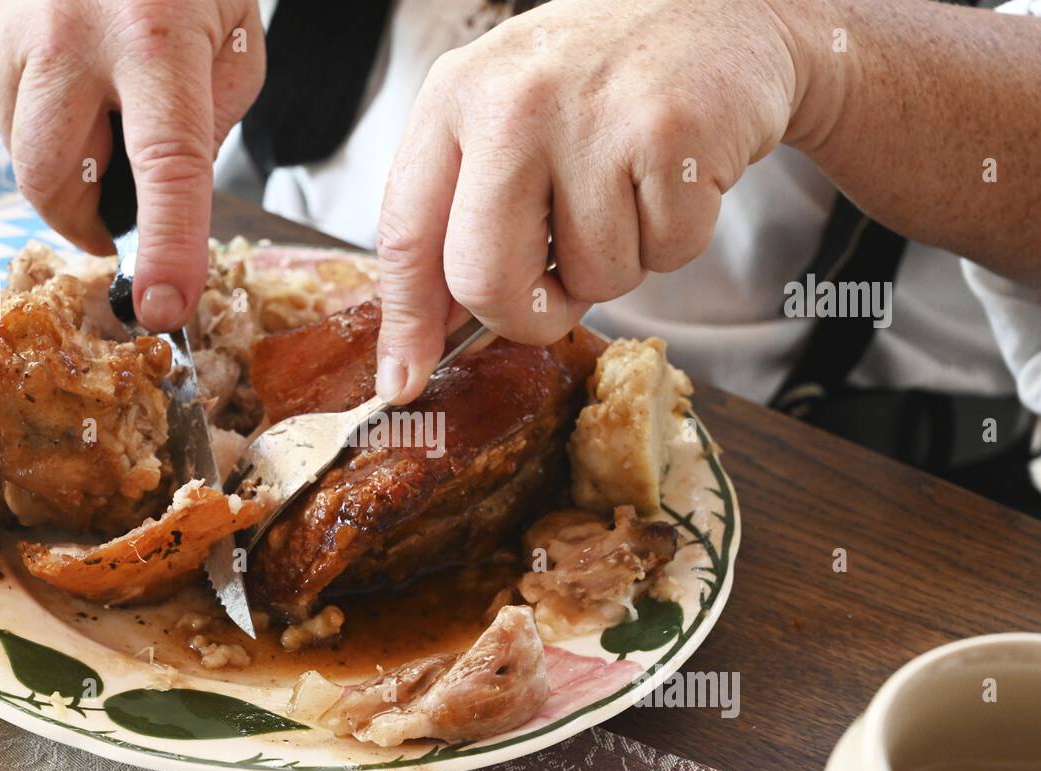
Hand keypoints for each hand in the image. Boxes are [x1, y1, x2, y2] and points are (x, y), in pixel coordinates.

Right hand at [0, 0, 264, 330]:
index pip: (168, 169)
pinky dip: (33, 122)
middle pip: (55, 183)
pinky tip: (63, 80)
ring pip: (22, 156)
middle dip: (83, 223)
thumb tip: (165, 196)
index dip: (169, 248)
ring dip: (62, 164)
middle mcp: (71, 37)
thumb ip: (211, 122)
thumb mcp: (234, 40)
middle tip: (112, 224)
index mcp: (158, 42)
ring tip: (97, 109)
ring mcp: (9, 31)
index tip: (164, 309)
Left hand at [374, 0, 831, 402]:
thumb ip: (460, 214)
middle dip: (527, 315)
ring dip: (616, 264)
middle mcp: (512, 103)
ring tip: (627, 190)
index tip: (403, 380)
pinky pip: (663, 256)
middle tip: (557, 291)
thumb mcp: (507, 121)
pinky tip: (670, 177)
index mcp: (454, 97)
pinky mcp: (671, 135)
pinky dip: (673, 240)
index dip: (406, 322)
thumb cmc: (600, 86)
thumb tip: (430, 334)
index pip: (407, 235)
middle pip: (486, 282)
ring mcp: (592, 117)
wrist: (720, 13)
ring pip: (591, 281)